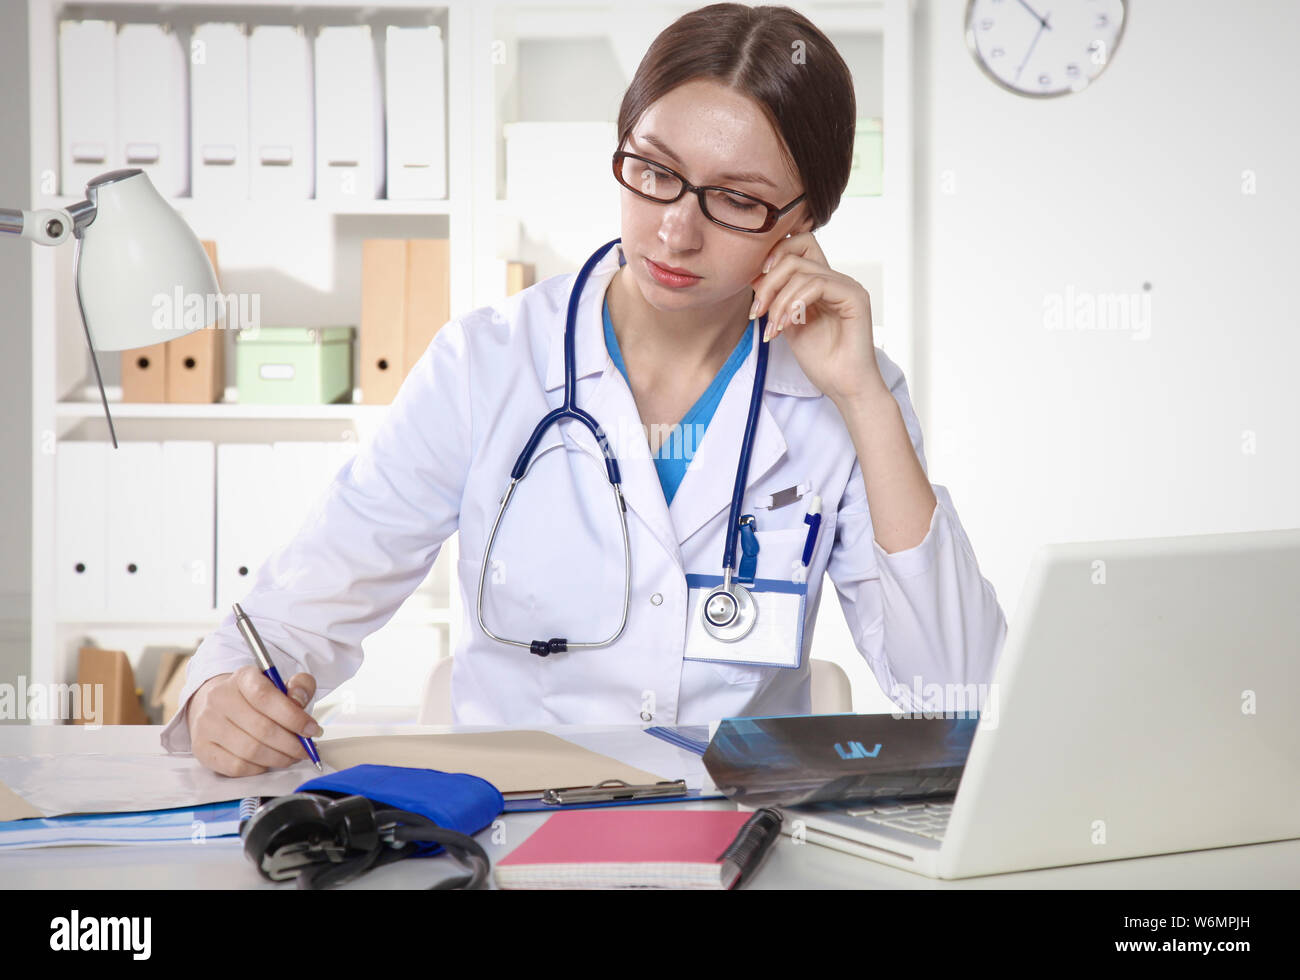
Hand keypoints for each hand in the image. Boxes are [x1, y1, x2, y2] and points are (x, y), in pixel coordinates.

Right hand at [187, 666, 321, 776]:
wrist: (218, 705)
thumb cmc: (256, 698)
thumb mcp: (281, 684)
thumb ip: (299, 686)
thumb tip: (299, 700)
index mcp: (242, 677)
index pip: (266, 697)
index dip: (293, 717)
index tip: (312, 730)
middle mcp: (219, 698)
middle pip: (262, 728)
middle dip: (291, 744)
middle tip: (305, 750)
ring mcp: (206, 724)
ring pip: (251, 750)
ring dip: (278, 758)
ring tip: (291, 756)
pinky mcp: (201, 748)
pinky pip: (236, 766)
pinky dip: (259, 768)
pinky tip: (268, 761)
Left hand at [749, 232, 888, 405]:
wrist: (844, 387)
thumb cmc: (822, 361)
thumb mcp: (787, 324)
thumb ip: (777, 300)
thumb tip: (755, 278)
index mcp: (822, 282)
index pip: (797, 246)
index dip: (772, 258)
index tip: (755, 289)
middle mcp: (836, 279)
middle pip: (794, 255)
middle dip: (768, 282)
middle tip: (757, 312)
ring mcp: (847, 286)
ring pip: (801, 271)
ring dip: (778, 300)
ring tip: (772, 328)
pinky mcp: (854, 297)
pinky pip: (817, 284)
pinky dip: (795, 303)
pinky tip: (787, 325)